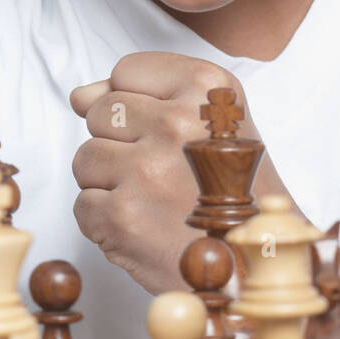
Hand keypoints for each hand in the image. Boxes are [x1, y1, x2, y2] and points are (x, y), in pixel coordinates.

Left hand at [70, 52, 290, 294]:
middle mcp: (176, 123)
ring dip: (110, 183)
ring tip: (154, 202)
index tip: (169, 133)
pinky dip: (107, 223)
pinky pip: (82, 205)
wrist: (260, 267)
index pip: (125, 71)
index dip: (139, 104)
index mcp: (206, 88)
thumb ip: (146, 94)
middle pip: (100, 112)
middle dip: (121, 142)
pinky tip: (146, 229)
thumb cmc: (236, 195)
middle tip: (164, 173)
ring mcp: (146, 170)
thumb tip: (79, 95)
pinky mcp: (122, 218)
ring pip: (85, 157)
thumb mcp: (213, 123)